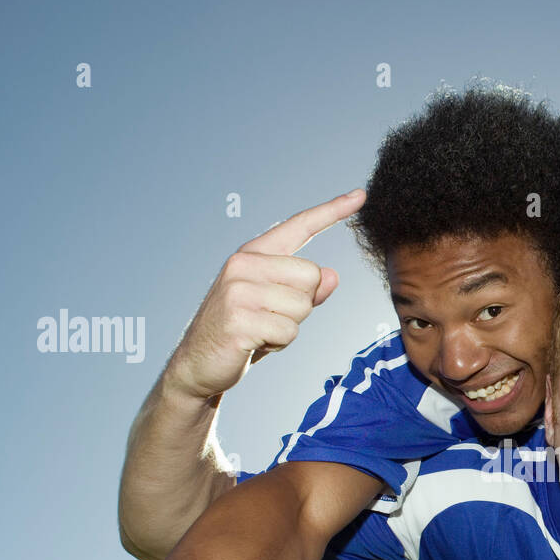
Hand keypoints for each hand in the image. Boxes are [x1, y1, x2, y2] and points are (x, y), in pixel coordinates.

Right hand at [167, 190, 364, 400]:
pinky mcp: (239, 319)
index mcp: (253, 254)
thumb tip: (332, 276)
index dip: (332, 211)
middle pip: (311, 275)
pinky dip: (279, 344)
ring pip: (302, 305)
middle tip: (271, 318)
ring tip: (261, 331)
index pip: (299, 226)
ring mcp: (238, 290)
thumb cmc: (242, 332)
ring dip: (289, 327)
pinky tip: (254, 343)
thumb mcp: (277, 307)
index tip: (360, 195)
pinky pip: (288, 331)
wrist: (198, 364)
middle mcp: (244, 264)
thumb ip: (306, 291)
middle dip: (302, 304)